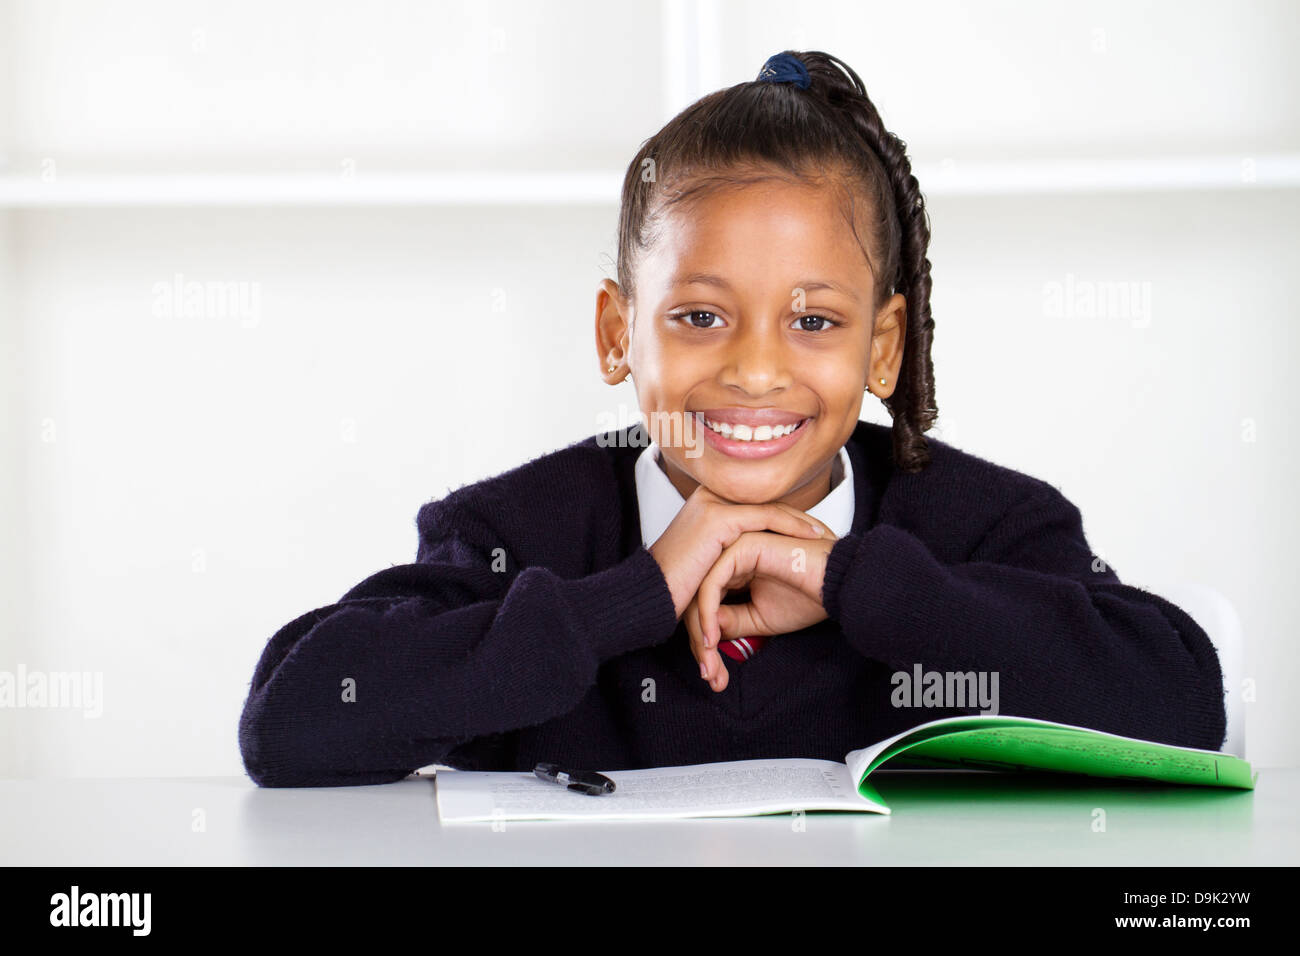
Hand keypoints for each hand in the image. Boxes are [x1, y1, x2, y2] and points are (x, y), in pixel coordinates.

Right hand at [648, 484, 831, 620]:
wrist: (649, 596)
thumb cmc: (673, 590)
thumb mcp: (704, 566)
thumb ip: (726, 558)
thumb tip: (750, 570)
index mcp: (705, 506)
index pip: (754, 507)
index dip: (784, 519)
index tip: (811, 534)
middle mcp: (707, 498)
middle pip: (764, 504)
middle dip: (797, 519)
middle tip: (825, 532)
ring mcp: (711, 504)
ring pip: (768, 509)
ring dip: (801, 522)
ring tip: (824, 536)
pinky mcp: (718, 518)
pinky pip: (766, 517)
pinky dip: (791, 527)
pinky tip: (811, 538)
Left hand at [685, 530, 836, 692]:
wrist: (842, 584)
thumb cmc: (810, 596)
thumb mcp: (759, 618)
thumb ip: (730, 621)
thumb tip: (704, 633)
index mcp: (735, 567)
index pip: (705, 603)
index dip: (704, 639)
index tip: (712, 672)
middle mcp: (730, 554)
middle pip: (697, 599)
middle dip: (699, 642)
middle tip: (710, 674)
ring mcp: (734, 547)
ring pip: (699, 593)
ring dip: (701, 633)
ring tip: (710, 664)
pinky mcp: (741, 547)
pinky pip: (712, 584)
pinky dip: (708, 615)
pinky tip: (712, 640)